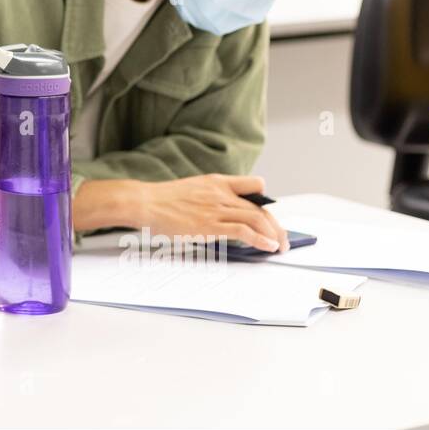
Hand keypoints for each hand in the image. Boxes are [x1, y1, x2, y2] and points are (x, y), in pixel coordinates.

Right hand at [137, 174, 288, 252]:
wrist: (145, 201)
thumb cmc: (162, 200)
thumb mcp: (191, 190)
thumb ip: (209, 198)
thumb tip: (217, 214)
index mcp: (217, 182)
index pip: (253, 185)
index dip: (264, 200)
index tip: (268, 214)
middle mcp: (221, 194)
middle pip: (260, 208)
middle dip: (276, 225)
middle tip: (282, 238)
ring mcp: (217, 209)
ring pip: (258, 219)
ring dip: (274, 235)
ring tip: (280, 246)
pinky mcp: (212, 225)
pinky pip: (245, 232)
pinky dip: (261, 240)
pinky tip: (268, 247)